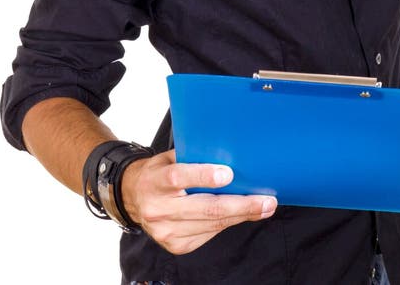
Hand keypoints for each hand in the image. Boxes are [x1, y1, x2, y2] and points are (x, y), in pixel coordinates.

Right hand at [121, 149, 276, 254]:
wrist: (133, 198)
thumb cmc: (158, 173)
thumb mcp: (170, 157)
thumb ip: (193, 156)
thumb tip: (230, 154)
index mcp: (156, 180)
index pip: (180, 177)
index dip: (204, 175)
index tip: (229, 174)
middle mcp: (159, 208)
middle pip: (205, 208)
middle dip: (241, 205)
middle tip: (266, 201)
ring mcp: (167, 231)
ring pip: (212, 224)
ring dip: (242, 216)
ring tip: (264, 207)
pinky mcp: (175, 245)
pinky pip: (209, 234)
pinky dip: (228, 223)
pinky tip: (242, 214)